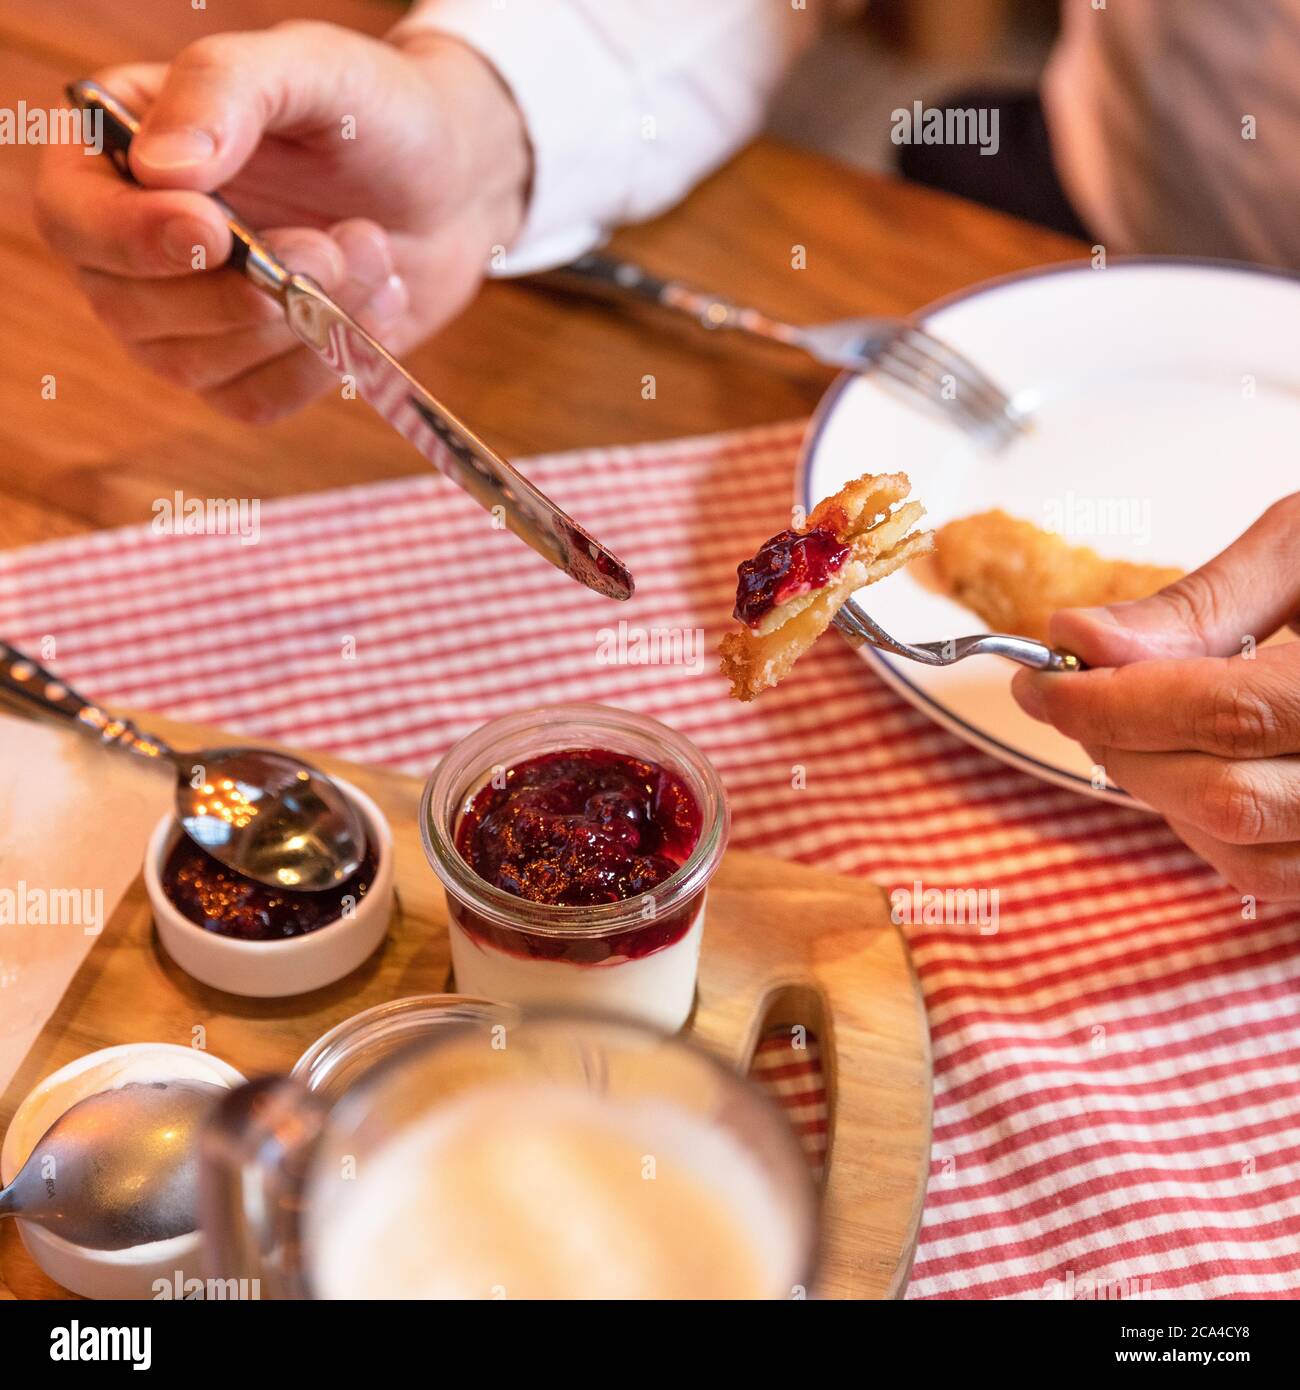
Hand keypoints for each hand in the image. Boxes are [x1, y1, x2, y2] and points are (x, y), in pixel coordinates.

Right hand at [36, 21, 530, 420]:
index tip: (216, 230)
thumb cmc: (374, 114)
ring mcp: (187, 318)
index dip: (132, 238)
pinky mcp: (249, 370)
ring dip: (296, 323)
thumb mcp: (309, 68)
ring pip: (194, 365)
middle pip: (129, 309)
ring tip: (372, 254)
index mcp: (119, 155)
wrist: (454, 185)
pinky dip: (320, 363)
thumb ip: (226, 91)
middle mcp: (135, 245)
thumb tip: (160, 168)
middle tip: (335, 244)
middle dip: (241, 291)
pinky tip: (375, 304)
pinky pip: (254, 401)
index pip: (74, 218)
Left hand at [1012, 493, 1299, 902]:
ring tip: (1134, 725)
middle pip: (1223, 793)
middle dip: (1121, 745)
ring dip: (1160, 793)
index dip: (1111, 702)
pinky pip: (1276, 877)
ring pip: (1243, 851)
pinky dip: (1213, 830)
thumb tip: (1082, 640)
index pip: (1224, 712)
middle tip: (1066, 695)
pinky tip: (1198, 767)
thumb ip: (1203, 604)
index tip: (1041, 679)